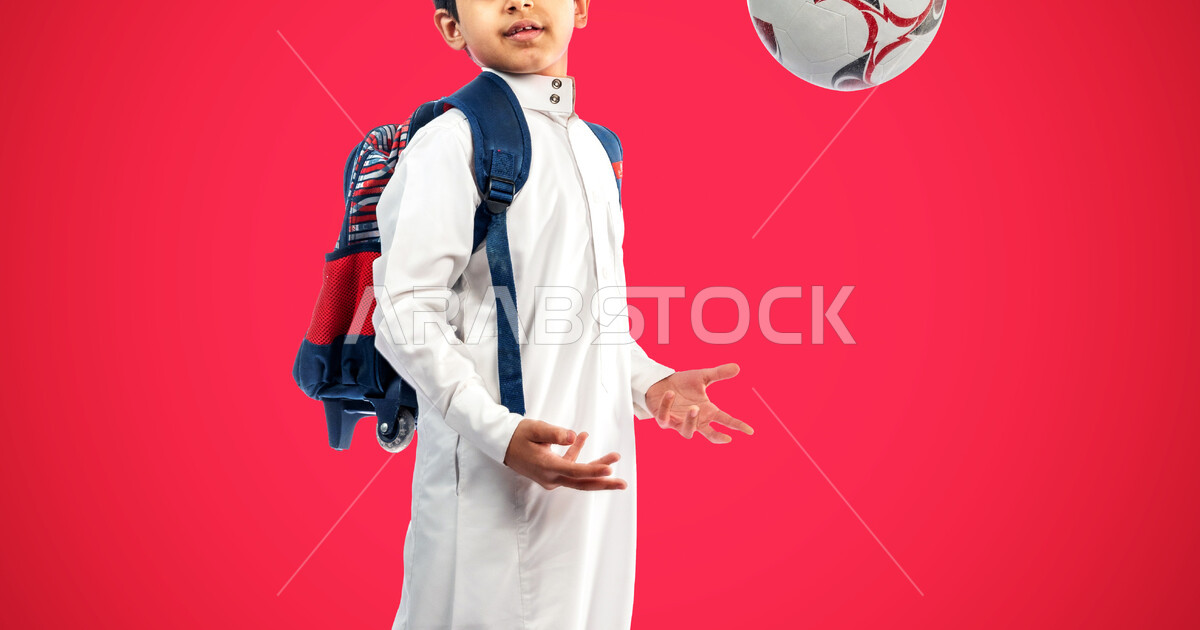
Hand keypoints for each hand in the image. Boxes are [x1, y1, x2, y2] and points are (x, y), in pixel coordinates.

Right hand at [502, 419, 625, 490]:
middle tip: (623, 484)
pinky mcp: (551, 472)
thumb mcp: (535, 429)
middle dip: (604, 483)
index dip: (594, 471)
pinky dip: (577, 454)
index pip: (575, 471)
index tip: (610, 469)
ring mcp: (551, 477)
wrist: (501, 444)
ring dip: (596, 466)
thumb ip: (554, 433)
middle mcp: (551, 476)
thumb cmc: (518, 435)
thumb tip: (573, 435)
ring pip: (578, 475)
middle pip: (582, 482)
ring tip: (614, 456)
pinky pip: (570, 467)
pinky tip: (583, 437)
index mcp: (547, 467)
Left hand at [645, 363, 754, 443]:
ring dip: (691, 421)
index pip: (726, 420)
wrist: (660, 383)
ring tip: (695, 407)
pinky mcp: (663, 419)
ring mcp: (679, 421)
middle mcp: (695, 419)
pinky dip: (667, 405)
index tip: (750, 431)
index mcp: (707, 411)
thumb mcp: (702, 376)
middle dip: (717, 438)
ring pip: (687, 431)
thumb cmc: (683, 384)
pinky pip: (665, 417)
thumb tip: (737, 367)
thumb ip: (719, 374)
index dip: (738, 426)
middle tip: (727, 438)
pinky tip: (670, 393)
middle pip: (709, 434)